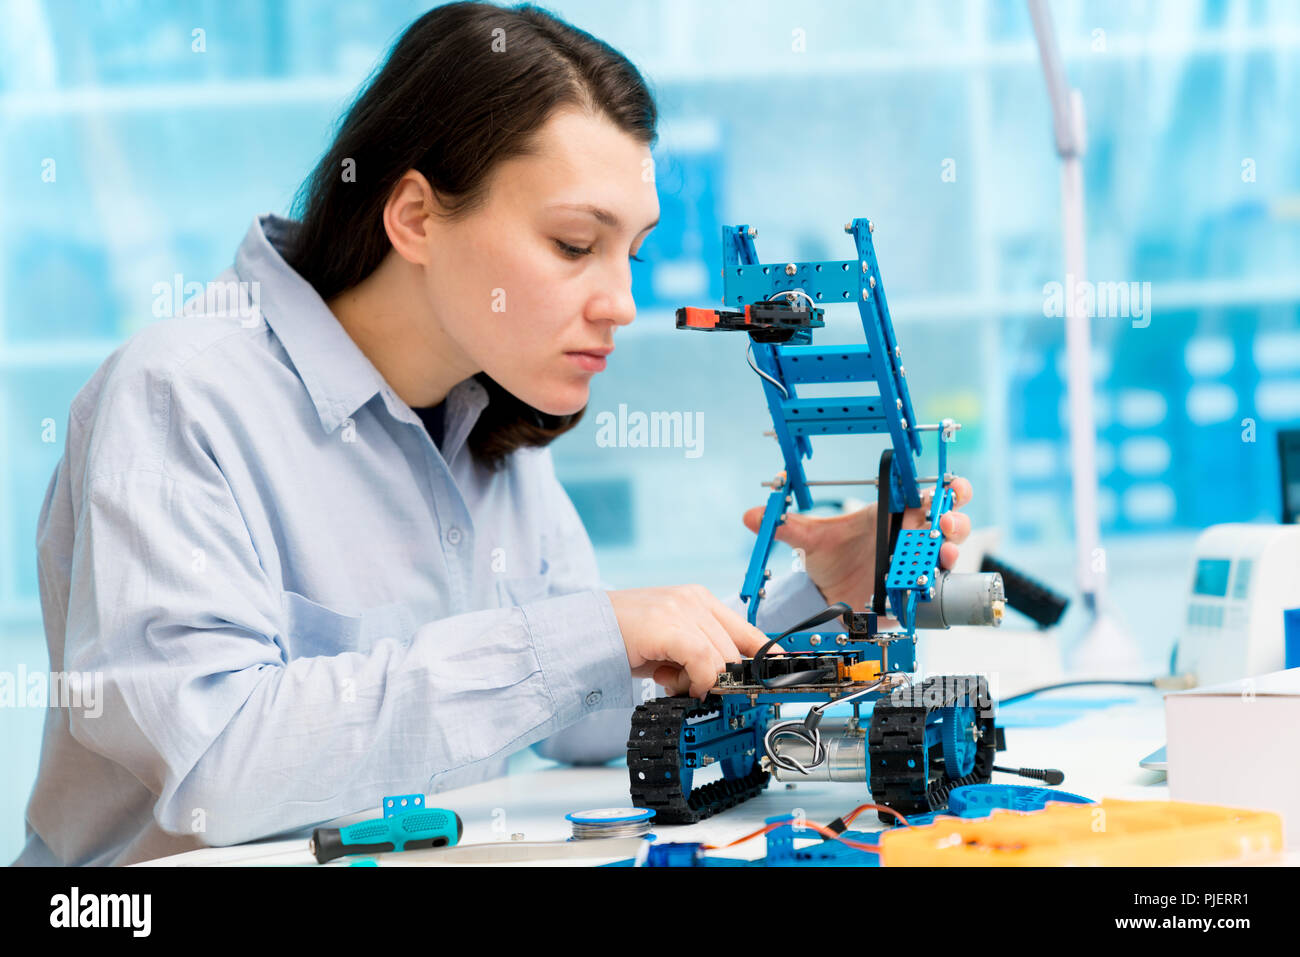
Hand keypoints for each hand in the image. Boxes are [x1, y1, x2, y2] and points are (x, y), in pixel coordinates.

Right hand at [606, 585, 770, 698]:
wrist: (585, 632)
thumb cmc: (625, 640)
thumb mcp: (672, 644)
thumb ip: (699, 654)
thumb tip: (724, 680)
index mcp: (699, 599)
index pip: (748, 629)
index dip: (768, 655)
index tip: (782, 673)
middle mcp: (693, 599)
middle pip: (735, 649)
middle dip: (720, 678)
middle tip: (687, 687)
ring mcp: (680, 609)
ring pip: (721, 657)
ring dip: (700, 682)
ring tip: (669, 681)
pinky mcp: (666, 625)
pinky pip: (703, 661)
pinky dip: (697, 680)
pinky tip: (676, 684)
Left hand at [741, 476, 973, 611]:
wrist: (828, 593)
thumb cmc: (831, 556)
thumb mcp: (812, 539)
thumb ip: (789, 526)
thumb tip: (752, 515)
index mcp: (896, 512)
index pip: (933, 492)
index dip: (949, 488)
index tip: (947, 489)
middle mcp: (912, 536)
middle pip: (951, 521)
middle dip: (955, 519)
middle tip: (945, 524)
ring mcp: (916, 563)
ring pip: (949, 553)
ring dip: (951, 551)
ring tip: (941, 555)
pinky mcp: (914, 590)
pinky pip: (935, 587)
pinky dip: (935, 585)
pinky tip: (925, 586)